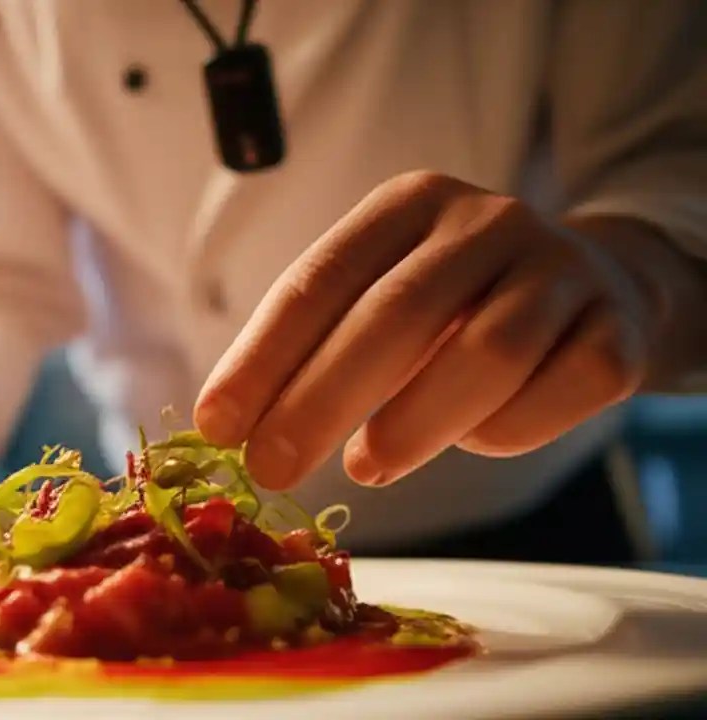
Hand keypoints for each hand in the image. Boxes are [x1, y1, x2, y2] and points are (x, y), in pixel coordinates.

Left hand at [195, 171, 675, 489]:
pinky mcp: (617, 329)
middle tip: (270, 468)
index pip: (321, 278)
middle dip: (319, 400)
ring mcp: (560, 270)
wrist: (597, 288)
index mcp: (409, 205)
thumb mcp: (381, 298)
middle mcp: (486, 222)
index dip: (262, 356)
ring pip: (485, 355)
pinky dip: (507, 430)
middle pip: (395, 315)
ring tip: (365, 467)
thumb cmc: (456, 307)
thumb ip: (317, 345)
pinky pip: (559, 391)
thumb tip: (231, 426)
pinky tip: (472, 438)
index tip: (216, 424)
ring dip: (413, 424)